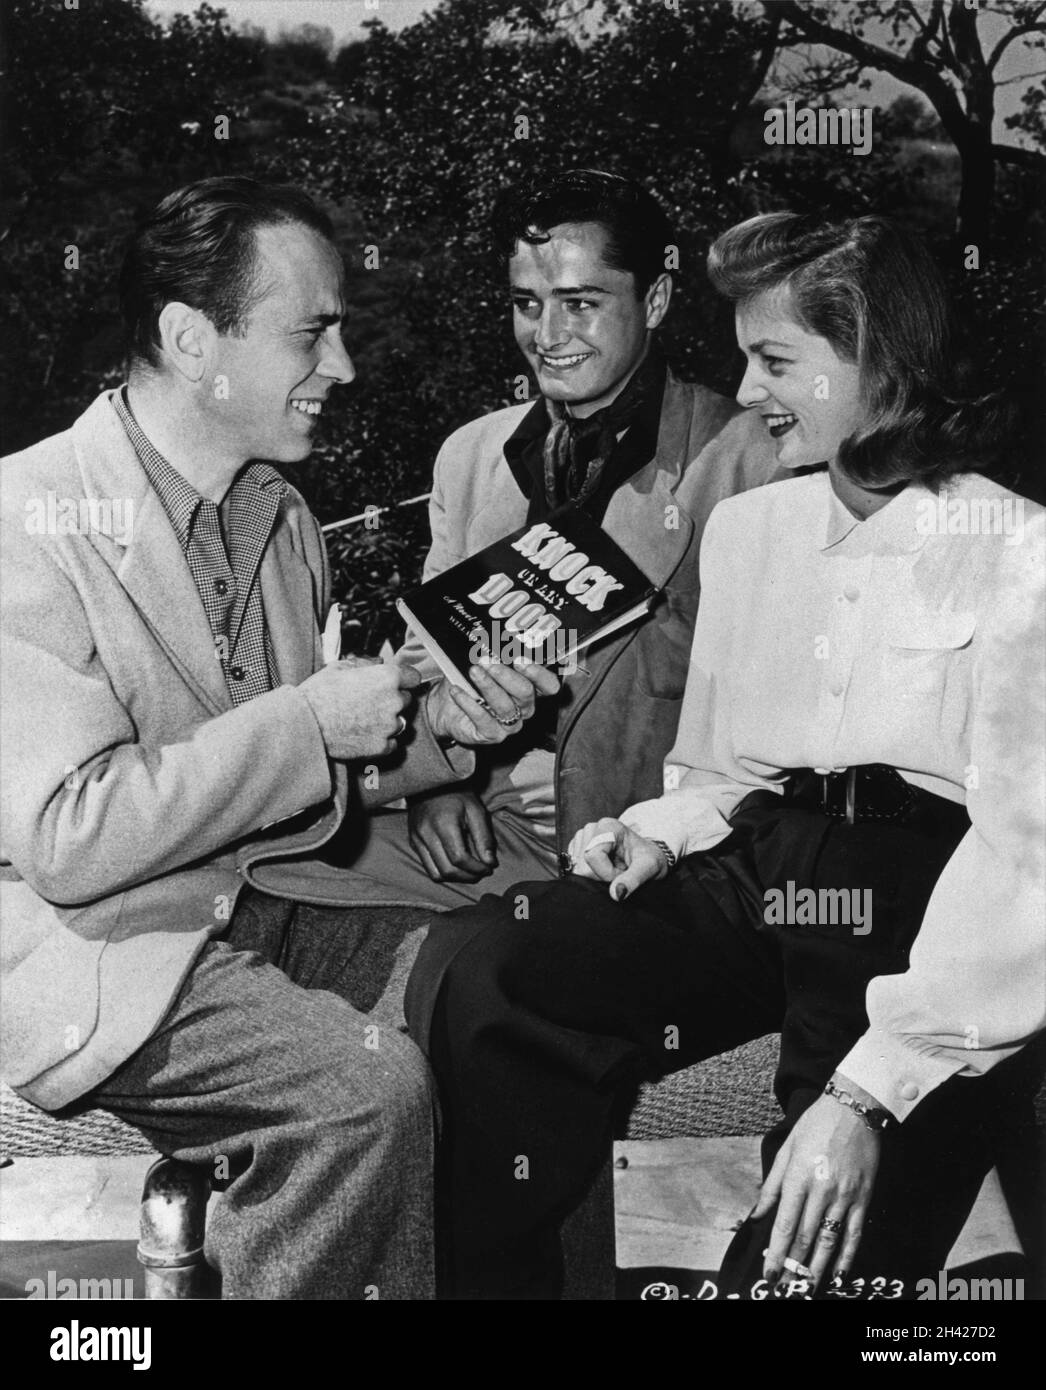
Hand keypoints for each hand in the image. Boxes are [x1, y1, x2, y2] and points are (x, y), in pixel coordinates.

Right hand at [300, 659, 420, 760]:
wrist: (304, 725)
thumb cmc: (318, 694)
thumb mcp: (339, 668)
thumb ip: (365, 663)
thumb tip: (379, 662)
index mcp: (387, 678)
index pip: (413, 677)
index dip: (404, 679)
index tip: (397, 683)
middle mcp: (394, 701)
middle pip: (406, 699)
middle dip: (392, 699)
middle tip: (369, 701)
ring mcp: (389, 726)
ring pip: (400, 722)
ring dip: (389, 720)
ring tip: (364, 719)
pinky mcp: (381, 747)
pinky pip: (392, 743)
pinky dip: (382, 740)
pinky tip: (363, 734)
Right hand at [408, 789, 496, 882]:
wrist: (431, 782)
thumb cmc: (458, 795)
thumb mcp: (476, 810)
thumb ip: (484, 838)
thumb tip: (490, 863)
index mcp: (443, 824)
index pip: (460, 859)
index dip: (477, 868)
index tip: (489, 868)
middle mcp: (426, 833)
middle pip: (448, 870)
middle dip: (468, 877)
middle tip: (482, 872)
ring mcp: (417, 839)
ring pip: (436, 873)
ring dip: (456, 878)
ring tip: (470, 872)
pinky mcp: (413, 842)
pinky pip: (428, 867)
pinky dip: (443, 872)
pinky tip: (456, 866)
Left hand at [424, 657, 558, 747]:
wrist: (446, 708)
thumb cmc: (469, 683)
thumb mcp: (483, 666)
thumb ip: (494, 656)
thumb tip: (490, 640)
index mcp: (530, 688)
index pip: (548, 685)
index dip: (538, 673)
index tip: (519, 659)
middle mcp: (524, 708)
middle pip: (525, 692)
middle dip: (505, 674)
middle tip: (486, 660)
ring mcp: (510, 724)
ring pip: (505, 705)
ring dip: (487, 685)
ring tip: (473, 671)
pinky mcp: (492, 735)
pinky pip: (483, 719)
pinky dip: (468, 703)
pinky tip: (457, 690)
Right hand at [565, 817, 666, 901]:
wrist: (648, 856)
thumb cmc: (650, 859)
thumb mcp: (648, 868)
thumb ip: (633, 879)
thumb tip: (617, 894)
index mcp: (608, 826)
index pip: (592, 855)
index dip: (606, 872)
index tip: (622, 873)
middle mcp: (593, 828)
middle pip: (582, 863)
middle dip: (601, 875)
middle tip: (620, 872)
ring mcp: (583, 837)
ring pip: (577, 868)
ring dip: (596, 875)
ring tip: (614, 869)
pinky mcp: (578, 847)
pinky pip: (576, 868)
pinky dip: (591, 874)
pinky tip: (604, 868)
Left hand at [753, 1090, 881, 1292]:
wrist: (855, 1108)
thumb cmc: (816, 1125)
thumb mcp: (786, 1148)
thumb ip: (772, 1185)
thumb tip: (757, 1214)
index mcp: (798, 1177)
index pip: (784, 1225)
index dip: (776, 1253)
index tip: (769, 1272)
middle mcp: (821, 1190)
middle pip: (805, 1237)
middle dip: (794, 1267)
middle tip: (785, 1288)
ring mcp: (845, 1196)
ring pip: (829, 1240)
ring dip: (817, 1268)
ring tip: (808, 1288)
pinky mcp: (863, 1198)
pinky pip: (855, 1232)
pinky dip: (847, 1255)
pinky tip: (839, 1273)